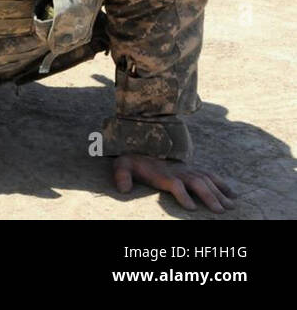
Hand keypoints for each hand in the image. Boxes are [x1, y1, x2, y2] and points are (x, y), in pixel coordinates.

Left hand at [112, 154, 235, 212]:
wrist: (142, 144)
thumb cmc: (133, 160)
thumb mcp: (122, 165)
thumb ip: (121, 175)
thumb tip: (122, 189)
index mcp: (162, 173)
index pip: (174, 184)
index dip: (182, 195)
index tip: (191, 207)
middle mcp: (178, 171)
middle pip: (195, 183)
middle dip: (208, 196)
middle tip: (219, 211)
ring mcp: (187, 170)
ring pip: (206, 180)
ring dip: (219, 193)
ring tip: (229, 207)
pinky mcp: (193, 169)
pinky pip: (210, 175)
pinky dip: (222, 184)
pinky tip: (233, 195)